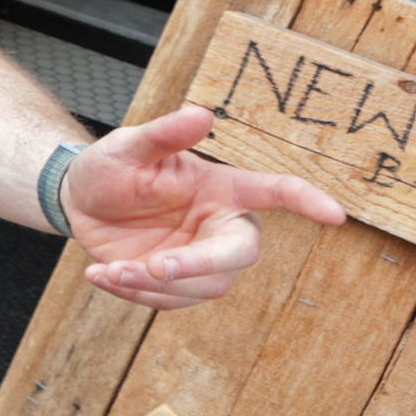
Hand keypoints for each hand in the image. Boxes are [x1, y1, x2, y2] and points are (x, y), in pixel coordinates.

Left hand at [65, 105, 347, 308]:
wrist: (80, 202)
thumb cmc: (113, 167)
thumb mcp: (129, 147)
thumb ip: (163, 135)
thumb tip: (201, 115)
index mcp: (223, 189)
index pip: (275, 191)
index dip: (306, 201)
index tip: (335, 215)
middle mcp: (220, 226)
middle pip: (240, 253)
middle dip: (201, 265)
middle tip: (155, 267)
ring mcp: (201, 258)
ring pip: (204, 287)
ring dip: (157, 286)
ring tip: (111, 271)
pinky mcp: (177, 284)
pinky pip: (169, 301)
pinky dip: (135, 294)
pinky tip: (100, 276)